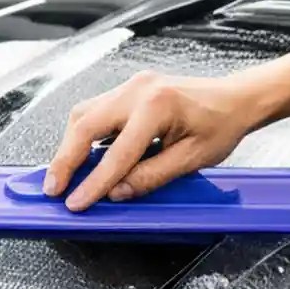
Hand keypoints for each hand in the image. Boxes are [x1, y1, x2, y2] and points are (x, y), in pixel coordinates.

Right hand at [45, 72, 267, 210]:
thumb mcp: (191, 159)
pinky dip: (82, 134)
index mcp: (156, 106)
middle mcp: (137, 90)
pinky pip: (95, 110)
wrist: (236, 99)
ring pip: (83, 114)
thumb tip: (116, 192)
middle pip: (85, 124)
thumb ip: (150, 177)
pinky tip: (81, 155)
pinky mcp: (128, 89)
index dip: (94, 182)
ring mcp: (130, 86)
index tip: (77, 203)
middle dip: (65, 160)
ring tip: (62, 175)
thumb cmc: (221, 126)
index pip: (116, 153)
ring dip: (69, 145)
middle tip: (53, 189)